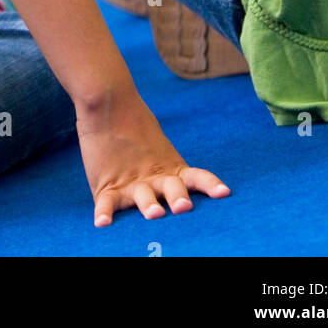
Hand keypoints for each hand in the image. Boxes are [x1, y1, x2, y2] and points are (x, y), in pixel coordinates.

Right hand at [75, 88, 229, 225]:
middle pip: (172, 187)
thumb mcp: (159, 148)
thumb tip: (191, 184)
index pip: (196, 177)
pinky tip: (103, 224)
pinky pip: (106, 202)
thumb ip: (170, 168)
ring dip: (149, 204)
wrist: (108, 103)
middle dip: (179, 197)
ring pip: (143, 195)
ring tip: (154, 213)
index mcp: (169, 169)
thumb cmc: (134, 127)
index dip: (210, 185)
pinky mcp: (106, 184)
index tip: (224, 193)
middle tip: (184, 206)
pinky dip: (104, 212)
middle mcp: (154, 178)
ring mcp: (130, 182)